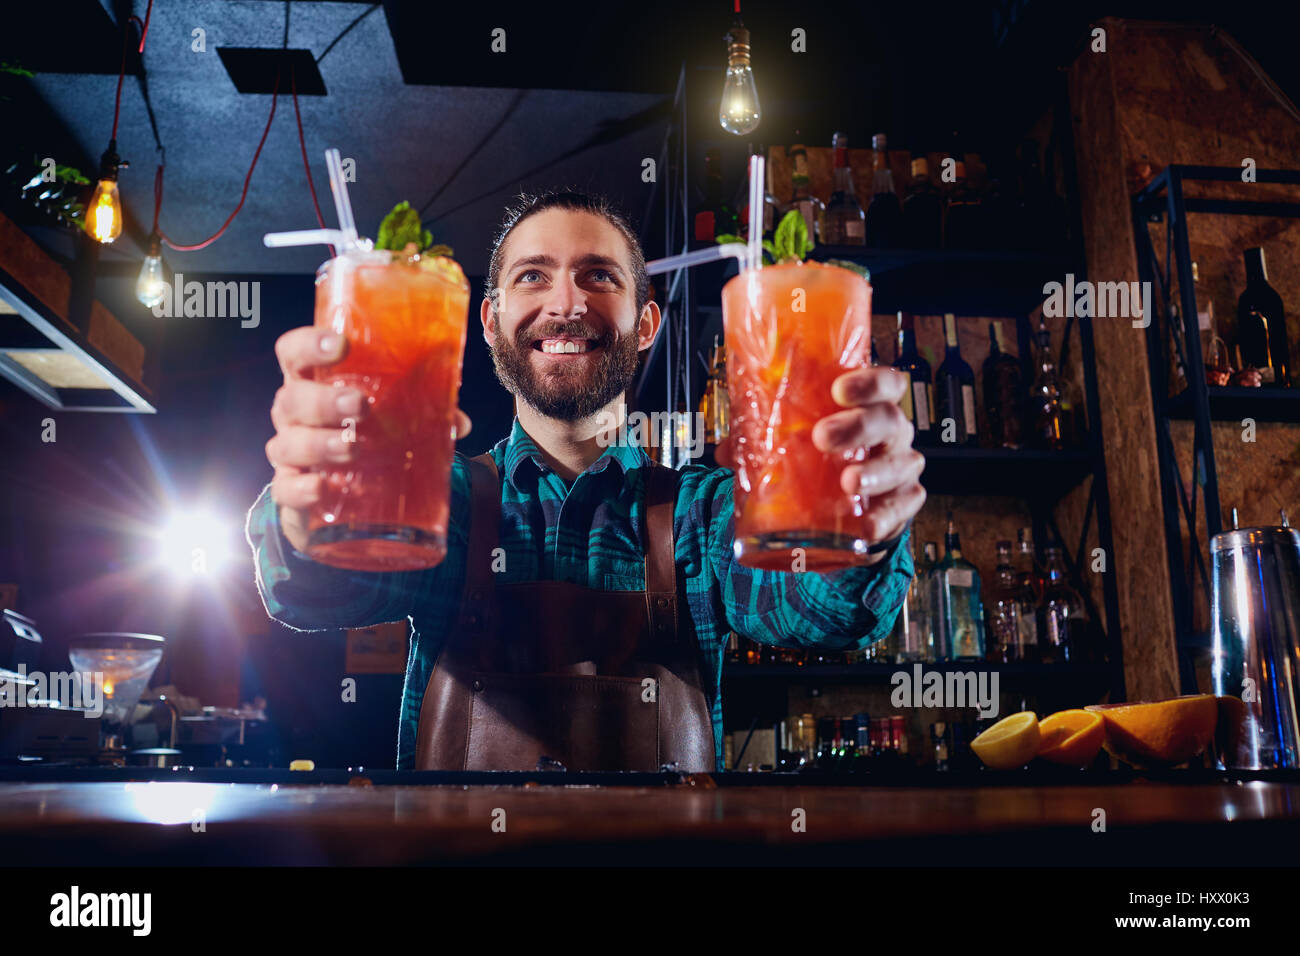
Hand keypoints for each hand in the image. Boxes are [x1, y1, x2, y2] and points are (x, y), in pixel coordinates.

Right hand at [265, 327, 471, 553]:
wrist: (336, 501)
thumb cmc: (361, 439)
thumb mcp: (388, 420)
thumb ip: (422, 414)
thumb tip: (459, 422)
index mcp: (314, 385)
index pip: (294, 353)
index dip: (308, 344)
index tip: (341, 344)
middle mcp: (293, 415)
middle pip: (291, 398)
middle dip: (324, 400)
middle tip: (360, 405)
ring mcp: (288, 452)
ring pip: (287, 443)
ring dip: (319, 443)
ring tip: (351, 447)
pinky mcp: (289, 490)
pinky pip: (284, 489)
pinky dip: (300, 488)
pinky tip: (320, 488)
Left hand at [715, 366, 924, 566]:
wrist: (856, 506)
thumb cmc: (829, 460)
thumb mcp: (800, 443)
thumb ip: (763, 442)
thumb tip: (722, 452)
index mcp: (870, 407)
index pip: (884, 382)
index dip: (868, 381)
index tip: (839, 389)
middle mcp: (892, 434)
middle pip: (888, 420)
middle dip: (857, 426)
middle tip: (823, 436)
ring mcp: (902, 468)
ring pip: (900, 464)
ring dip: (875, 472)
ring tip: (848, 482)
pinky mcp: (903, 503)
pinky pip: (903, 508)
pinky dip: (886, 516)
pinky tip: (866, 525)